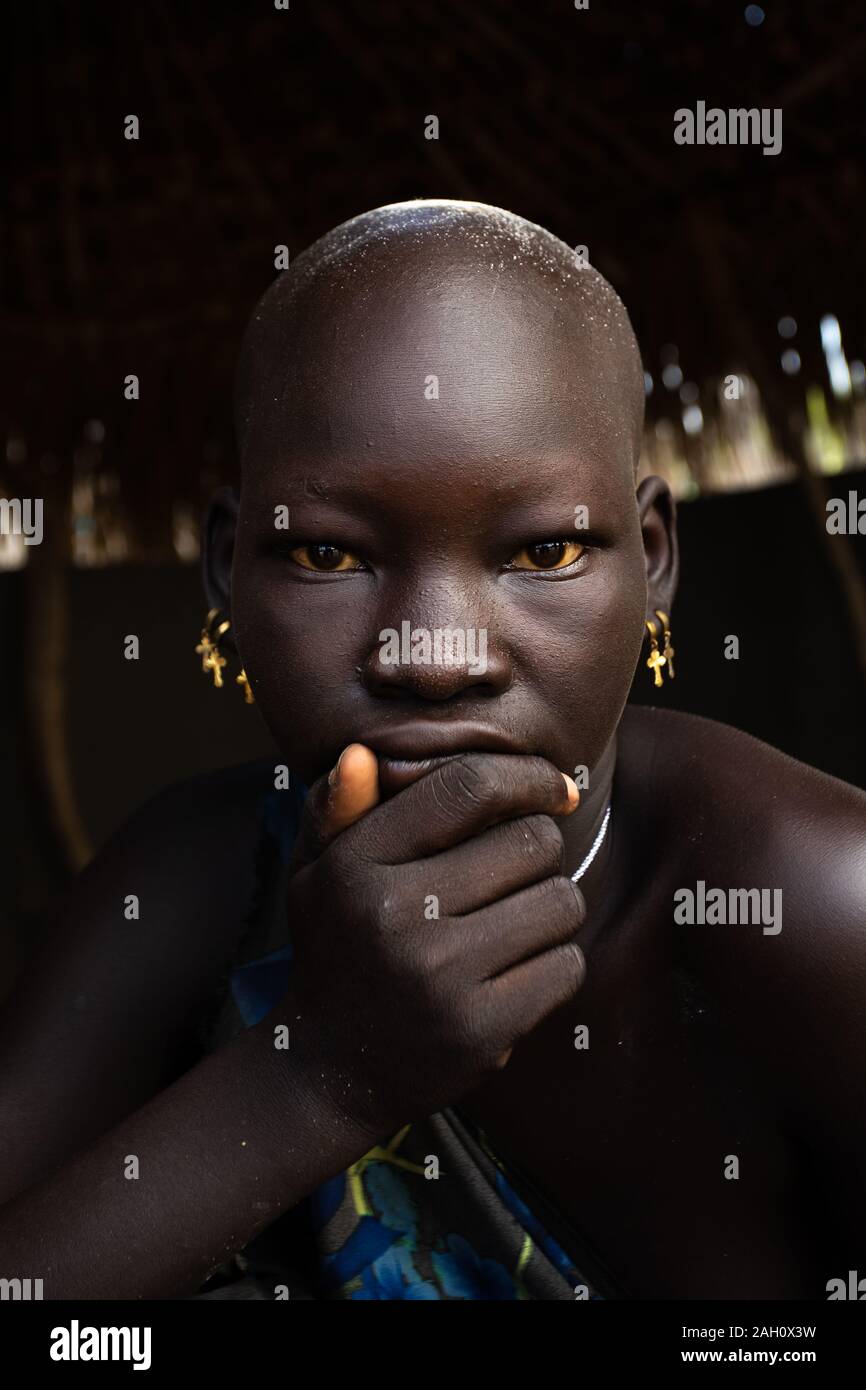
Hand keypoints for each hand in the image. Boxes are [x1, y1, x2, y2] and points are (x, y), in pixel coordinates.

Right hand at [279, 745, 584, 1135]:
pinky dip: (555, 964)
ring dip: (551, 907)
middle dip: (539, 850)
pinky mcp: (480, 1029)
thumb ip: (340, 809)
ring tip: (513, 922)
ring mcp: (439, 975)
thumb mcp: (318, 872)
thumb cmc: (339, 949)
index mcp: (357, 863)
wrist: (332, 1069)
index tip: (554, 789)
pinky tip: (516, 971)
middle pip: (531, 841)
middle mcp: (395, 914)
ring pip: (561, 902)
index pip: (469, 788)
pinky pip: (567, 966)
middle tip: (513, 875)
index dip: (528, 777)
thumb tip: (361, 754)